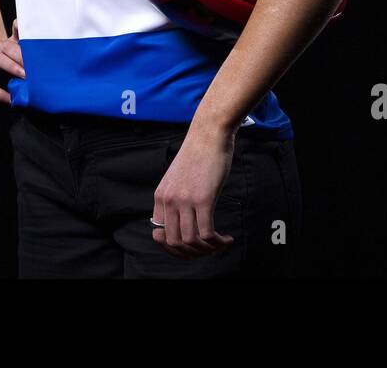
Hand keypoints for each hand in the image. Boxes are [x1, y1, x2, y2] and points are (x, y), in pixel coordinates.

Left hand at [152, 125, 236, 258]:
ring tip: (219, 245)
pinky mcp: (203, 198)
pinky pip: (207, 232)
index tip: (190, 247)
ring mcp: (185, 200)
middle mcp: (169, 200)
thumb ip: (176, 197)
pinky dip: (217, 242)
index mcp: (160, 196)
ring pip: (190, 241)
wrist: (209, 133)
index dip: (174, 248)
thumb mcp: (178, 177)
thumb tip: (183, 220)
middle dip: (191, 253)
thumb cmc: (198, 154)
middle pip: (174, 242)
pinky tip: (226, 239)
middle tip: (207, 251)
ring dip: (206, 249)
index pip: (160, 234)